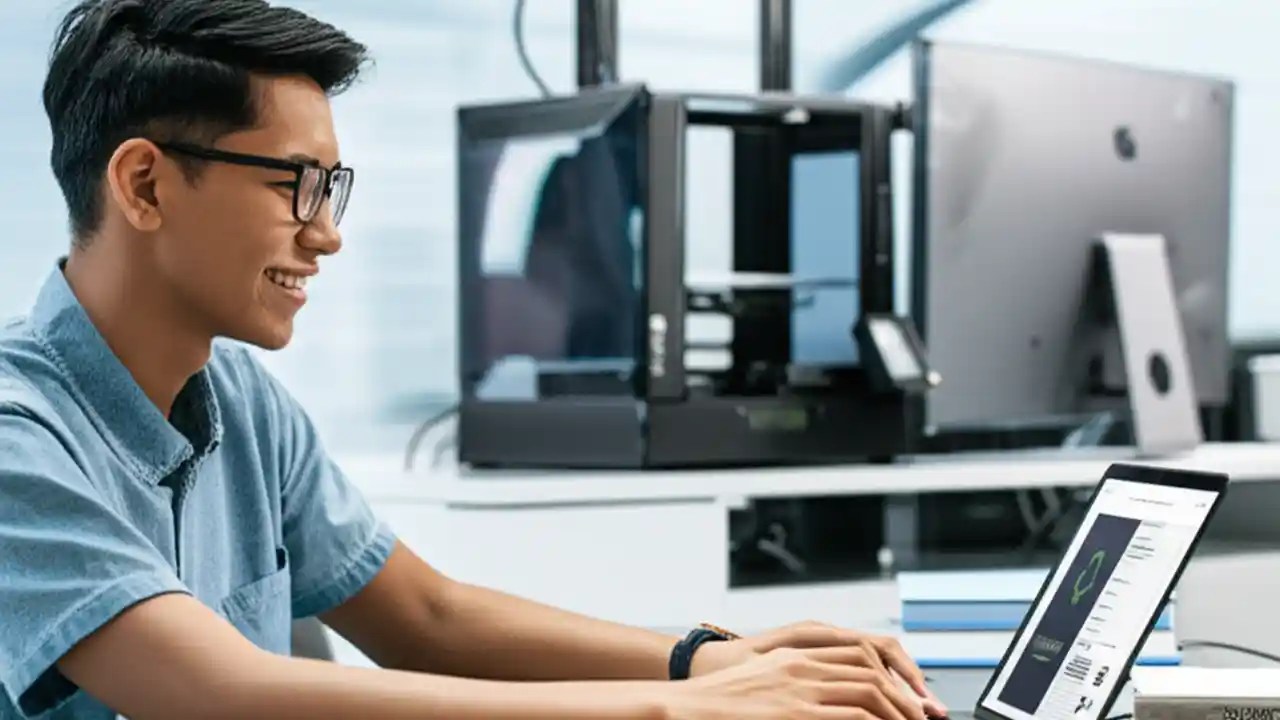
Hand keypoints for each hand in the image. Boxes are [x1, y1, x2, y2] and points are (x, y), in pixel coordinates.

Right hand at [689, 622, 945, 717]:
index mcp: (796, 653)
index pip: (862, 652)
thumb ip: (799, 682)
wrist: (685, 707)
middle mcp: (802, 665)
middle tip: (924, 716)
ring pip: (869, 693)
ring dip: (897, 712)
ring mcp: (800, 688)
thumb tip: (837, 699)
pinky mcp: (797, 713)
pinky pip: (851, 717)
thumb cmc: (720, 702)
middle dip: (905, 695)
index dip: (894, 674)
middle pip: (873, 670)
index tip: (911, 696)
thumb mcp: (765, 680)